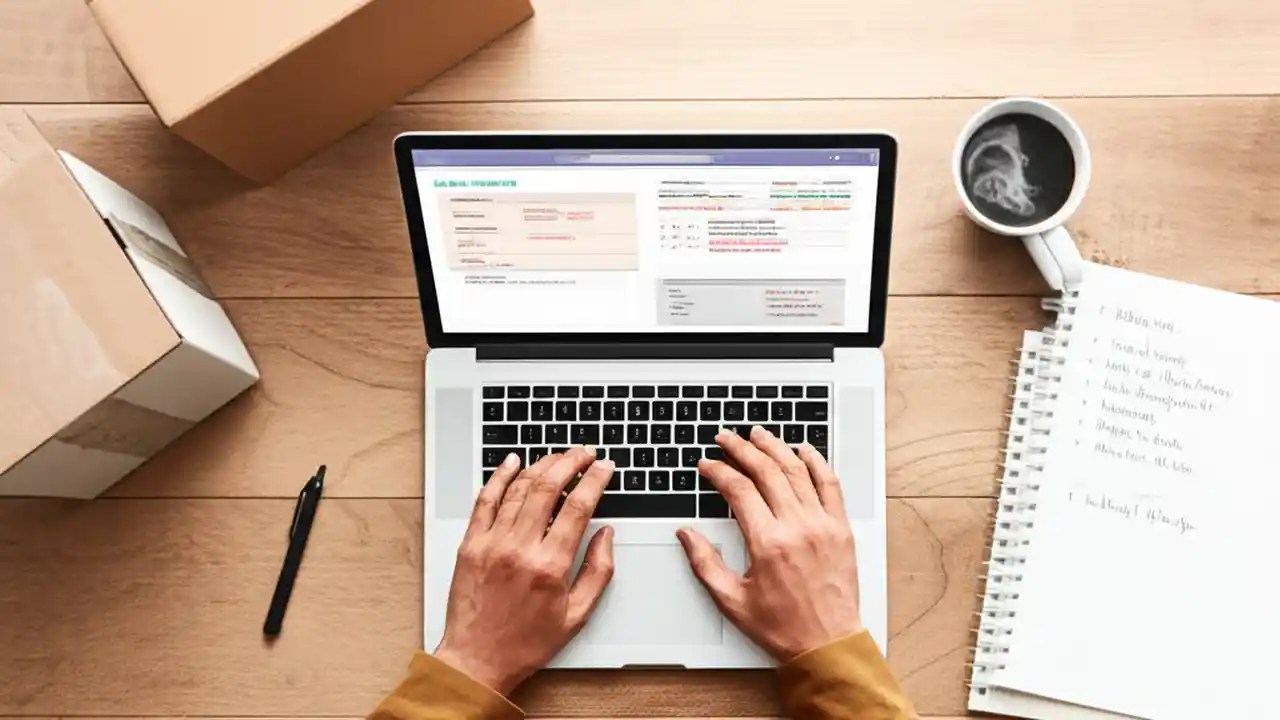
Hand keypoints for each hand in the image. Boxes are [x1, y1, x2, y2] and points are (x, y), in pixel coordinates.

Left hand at [434, 447, 615, 693]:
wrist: (476, 660)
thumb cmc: (525, 643)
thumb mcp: (576, 615)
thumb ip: (598, 571)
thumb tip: (606, 534)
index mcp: (550, 566)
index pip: (578, 507)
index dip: (595, 480)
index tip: (604, 468)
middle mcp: (519, 548)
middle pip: (548, 487)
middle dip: (570, 462)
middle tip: (584, 453)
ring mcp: (491, 543)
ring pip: (519, 488)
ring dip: (541, 465)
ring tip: (558, 456)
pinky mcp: (470, 545)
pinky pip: (485, 500)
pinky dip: (499, 476)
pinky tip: (512, 462)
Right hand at [677, 426, 862, 659]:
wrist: (827, 644)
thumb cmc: (783, 627)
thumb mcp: (731, 601)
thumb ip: (704, 563)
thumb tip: (686, 534)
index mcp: (768, 543)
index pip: (738, 490)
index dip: (718, 471)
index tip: (707, 465)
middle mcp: (797, 527)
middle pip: (766, 472)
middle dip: (742, 449)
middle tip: (726, 438)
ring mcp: (822, 525)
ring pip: (797, 471)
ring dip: (775, 447)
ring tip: (758, 434)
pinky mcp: (841, 529)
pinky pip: (830, 485)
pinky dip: (817, 463)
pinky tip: (804, 450)